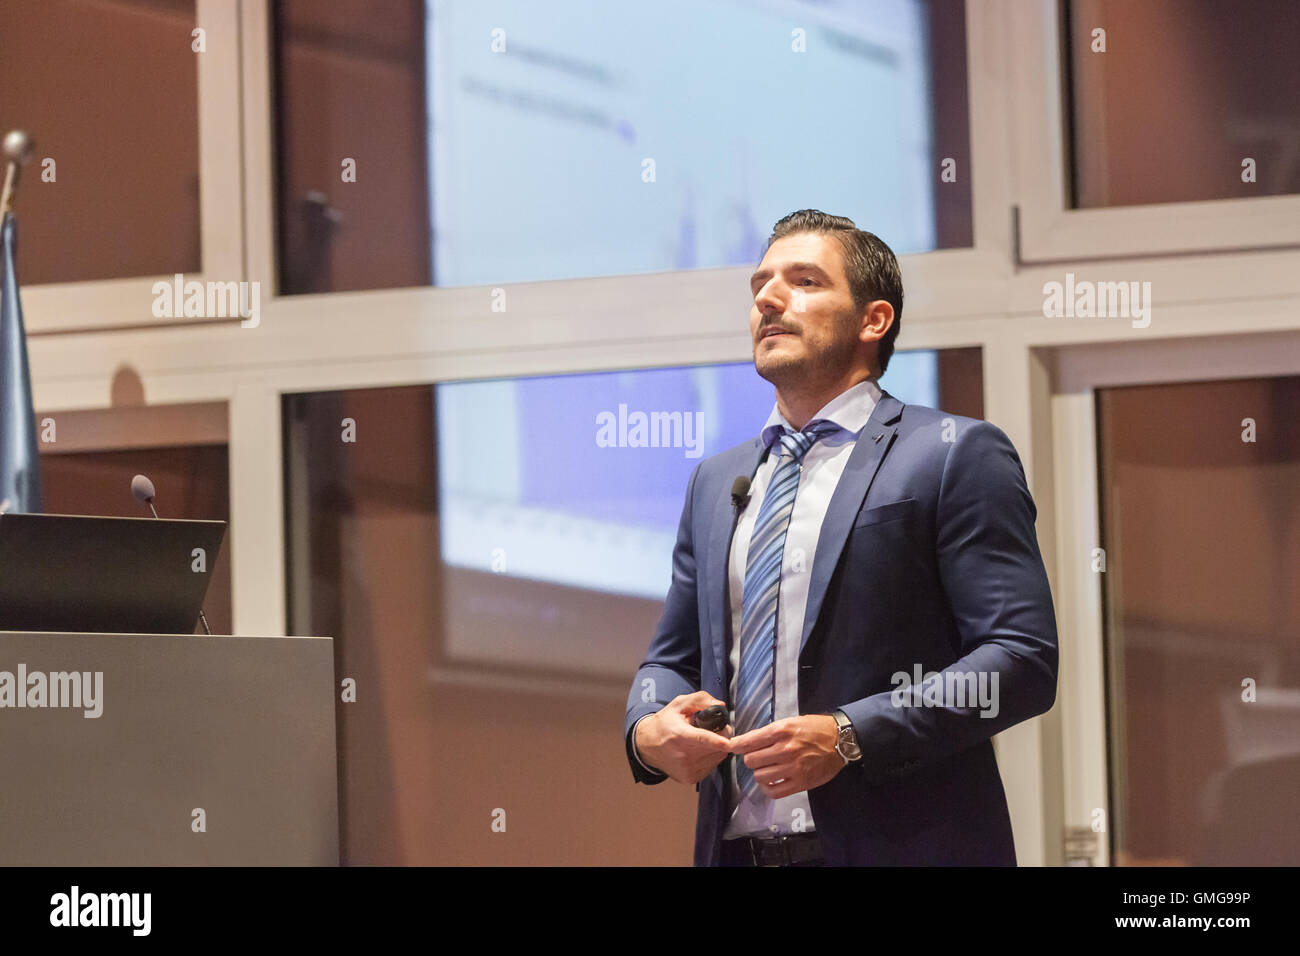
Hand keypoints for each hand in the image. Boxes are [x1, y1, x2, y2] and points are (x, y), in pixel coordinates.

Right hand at [635, 692, 732, 784]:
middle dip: (722, 736)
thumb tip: (720, 705)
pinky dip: (711, 757)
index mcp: (679, 735)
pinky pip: (712, 766)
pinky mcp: (690, 778)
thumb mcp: (678, 705)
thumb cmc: (664, 724)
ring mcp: (687, 769)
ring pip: (717, 757)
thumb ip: (699, 699)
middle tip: (715, 729)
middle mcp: (683, 755)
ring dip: (717, 748)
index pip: (701, 739)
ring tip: (704, 740)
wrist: (647, 746)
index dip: (717, 741)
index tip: (729, 743)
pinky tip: (700, 751)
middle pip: (715, 748)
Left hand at [728, 714, 842, 798]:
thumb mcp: (790, 722)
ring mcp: (792, 768)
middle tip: (758, 757)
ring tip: (767, 768)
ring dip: (760, 773)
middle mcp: (785, 749)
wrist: (840, 740)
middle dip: (751, 759)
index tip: (732, 748)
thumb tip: (747, 742)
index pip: (748, 741)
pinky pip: (774, 791)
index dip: (736, 746)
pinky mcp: (800, 783)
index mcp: (781, 731)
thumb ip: (770, 733)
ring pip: (759, 776)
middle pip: (751, 761)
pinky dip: (768, 788)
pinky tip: (771, 782)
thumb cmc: (814, 728)